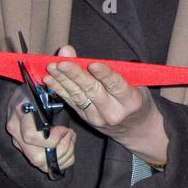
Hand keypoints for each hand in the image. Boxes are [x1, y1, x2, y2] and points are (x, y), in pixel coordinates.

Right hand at [5, 87, 76, 171]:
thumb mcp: (44, 93)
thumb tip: (61, 119)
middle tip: (70, 135)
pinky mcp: (25, 150)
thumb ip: (50, 102)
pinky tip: (68, 148)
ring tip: (70, 138)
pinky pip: (44, 166)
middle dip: (61, 151)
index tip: (65, 129)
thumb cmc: (38, 92)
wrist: (23, 95)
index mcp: (21, 114)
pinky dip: (62, 161)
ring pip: (40, 164)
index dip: (52, 139)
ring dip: (63, 156)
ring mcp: (18, 142)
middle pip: (37, 158)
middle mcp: (16, 131)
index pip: (31, 137)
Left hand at [45, 45, 168, 163]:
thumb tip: (94, 57)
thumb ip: (118, 70)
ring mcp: (97, 118)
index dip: (105, 75)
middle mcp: (114, 112)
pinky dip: (59, 89)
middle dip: (76, 75)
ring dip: (62, 80)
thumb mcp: (137, 84)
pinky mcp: (85, 119)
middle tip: (63, 62)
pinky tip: (49, 79)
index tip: (93, 64)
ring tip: (52, 67)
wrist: (136, 129)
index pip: (117, 86)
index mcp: (131, 101)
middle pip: (93, 91)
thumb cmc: (137, 101)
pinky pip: (71, 102)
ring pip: (78, 96)